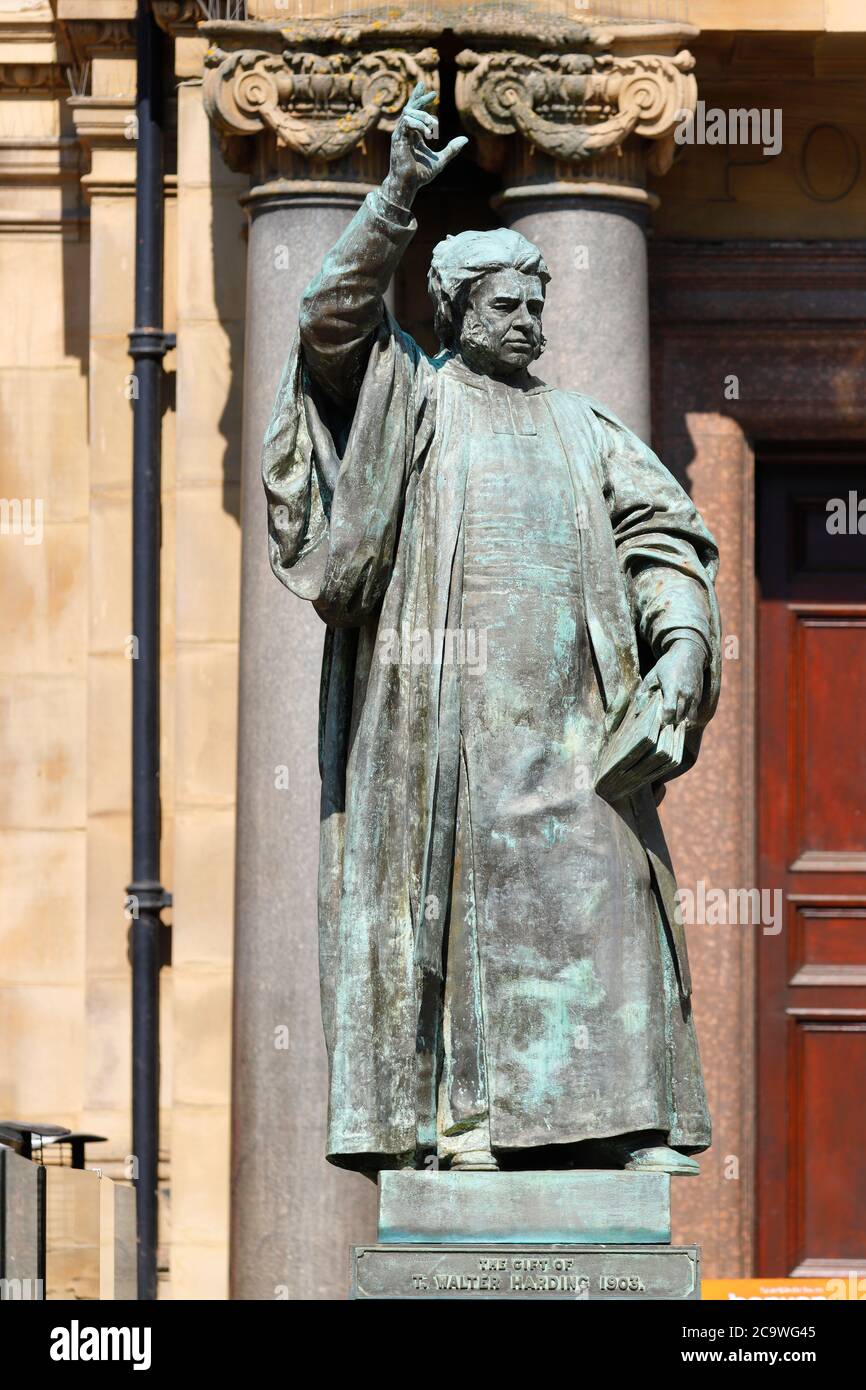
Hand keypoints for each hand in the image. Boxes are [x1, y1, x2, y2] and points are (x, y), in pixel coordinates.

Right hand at [382, 83, 467, 208]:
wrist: (408, 185)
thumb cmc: (420, 175)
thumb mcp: (440, 160)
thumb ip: (451, 149)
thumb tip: (465, 139)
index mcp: (413, 135)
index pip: (416, 112)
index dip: (423, 101)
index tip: (434, 94)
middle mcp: (405, 132)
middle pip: (410, 108)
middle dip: (421, 99)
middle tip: (434, 94)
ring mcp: (400, 135)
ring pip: (409, 113)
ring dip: (423, 116)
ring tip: (434, 126)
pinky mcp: (398, 139)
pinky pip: (407, 123)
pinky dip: (419, 124)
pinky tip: (428, 133)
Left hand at [638, 639, 704, 726]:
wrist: (689, 653)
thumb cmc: (668, 664)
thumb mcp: (653, 674)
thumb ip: (644, 690)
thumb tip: (637, 709)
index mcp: (672, 688)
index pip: (670, 711)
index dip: (663, 718)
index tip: (658, 717)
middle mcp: (685, 694)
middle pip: (678, 718)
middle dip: (669, 722)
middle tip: (662, 719)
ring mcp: (694, 696)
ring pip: (688, 719)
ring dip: (679, 721)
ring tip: (670, 718)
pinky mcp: (699, 697)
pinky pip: (694, 715)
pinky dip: (686, 718)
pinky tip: (678, 714)